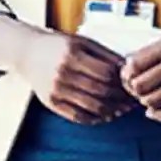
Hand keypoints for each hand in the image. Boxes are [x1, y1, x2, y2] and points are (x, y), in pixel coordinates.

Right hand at [16, 29, 136, 124]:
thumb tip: (129, 69)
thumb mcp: (82, 42)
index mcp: (72, 54)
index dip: (122, 81)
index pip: (105, 73)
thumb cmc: (59, 45)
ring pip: (92, 107)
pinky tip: (105, 115)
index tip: (132, 85)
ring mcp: (56, 90)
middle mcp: (62, 73)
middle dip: (120, 98)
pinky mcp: (51, 103)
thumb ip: (105, 54)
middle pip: (100, 91)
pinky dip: (95, 119)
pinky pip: (78, 117)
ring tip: (122, 109)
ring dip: (112, 111)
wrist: (27, 52)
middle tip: (132, 101)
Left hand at [120, 30, 160, 122]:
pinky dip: (157, 115)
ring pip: (152, 100)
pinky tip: (154, 111)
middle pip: (140, 84)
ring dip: (145, 101)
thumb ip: (155, 49)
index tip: (127, 75)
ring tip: (147, 97)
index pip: (136, 63)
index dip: (126, 73)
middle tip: (135, 88)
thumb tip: (130, 65)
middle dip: (134, 89)